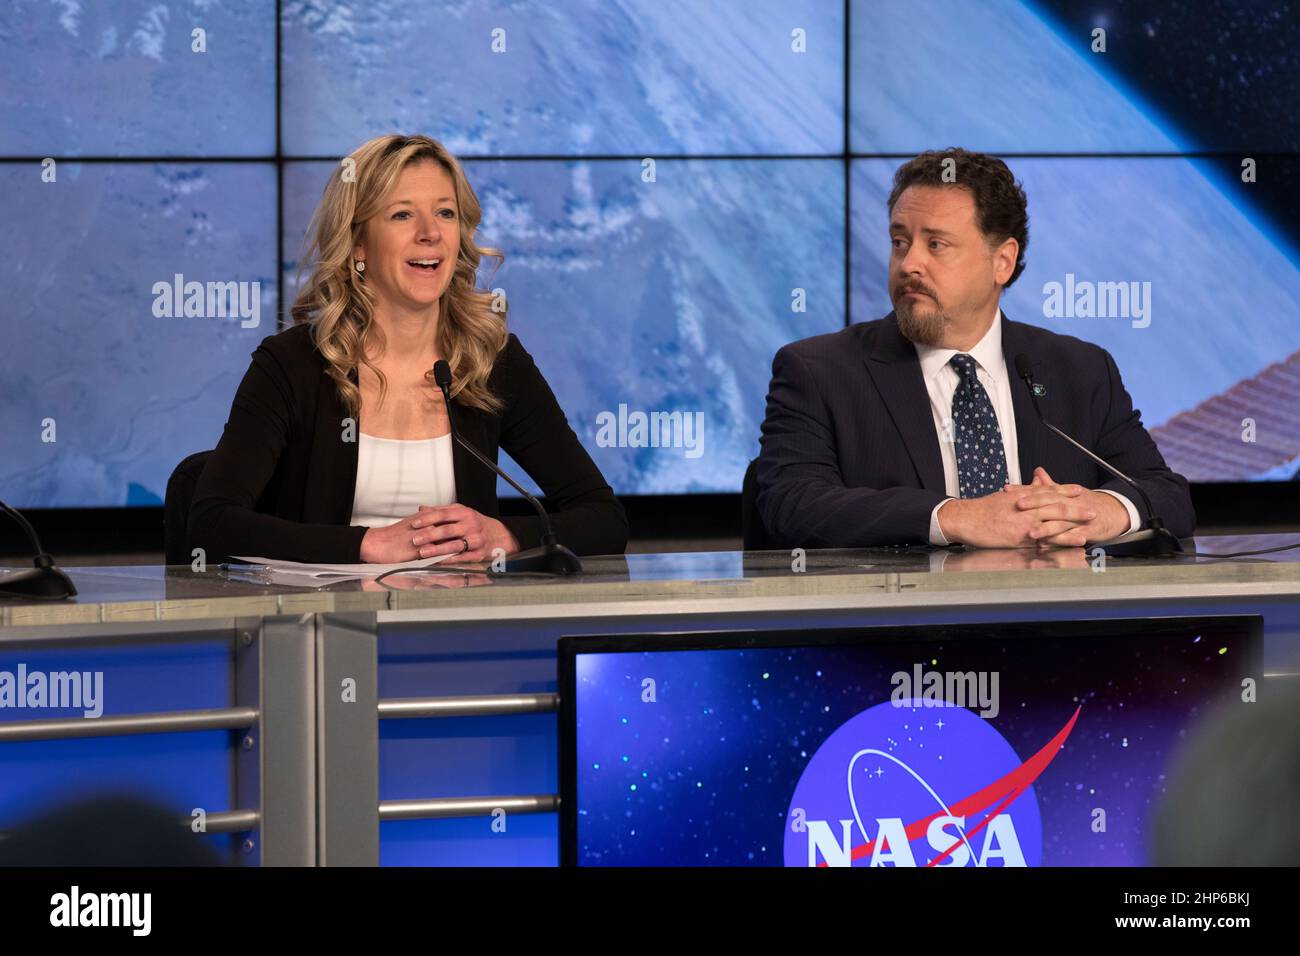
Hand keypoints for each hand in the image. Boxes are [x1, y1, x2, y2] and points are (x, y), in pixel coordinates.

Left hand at [359, 504, 520, 563]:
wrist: (499, 535)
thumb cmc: (476, 524)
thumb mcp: (461, 512)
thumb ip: (441, 511)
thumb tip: (421, 509)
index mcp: (465, 513)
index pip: (442, 514)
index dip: (427, 519)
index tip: (414, 524)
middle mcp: (471, 525)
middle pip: (447, 530)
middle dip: (429, 535)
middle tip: (415, 540)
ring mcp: (475, 540)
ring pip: (453, 545)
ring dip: (436, 549)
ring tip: (423, 552)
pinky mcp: (478, 554)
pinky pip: (461, 558)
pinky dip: (448, 560)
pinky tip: (436, 562)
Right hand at [937, 476, 1094, 548]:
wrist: (965, 518)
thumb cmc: (981, 509)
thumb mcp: (1004, 496)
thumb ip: (1022, 492)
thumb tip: (1035, 484)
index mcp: (1021, 496)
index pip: (1047, 491)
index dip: (1065, 490)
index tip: (1079, 490)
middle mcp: (1024, 507)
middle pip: (1055, 505)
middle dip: (1075, 507)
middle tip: (1092, 509)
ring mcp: (1023, 522)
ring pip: (1053, 521)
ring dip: (1072, 524)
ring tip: (1088, 526)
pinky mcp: (1018, 537)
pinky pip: (1043, 538)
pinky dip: (1059, 540)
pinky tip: (1070, 541)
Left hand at [1010, 467, 1131, 546]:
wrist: (1117, 512)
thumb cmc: (1089, 503)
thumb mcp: (1070, 492)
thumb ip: (1051, 484)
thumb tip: (1037, 472)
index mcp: (1064, 494)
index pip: (1042, 490)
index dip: (1024, 489)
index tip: (1007, 489)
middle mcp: (1071, 504)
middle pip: (1051, 502)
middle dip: (1034, 504)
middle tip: (1017, 506)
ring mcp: (1079, 518)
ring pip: (1061, 522)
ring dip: (1045, 528)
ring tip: (1029, 533)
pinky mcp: (1087, 532)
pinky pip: (1072, 537)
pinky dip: (1060, 541)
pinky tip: (1049, 546)